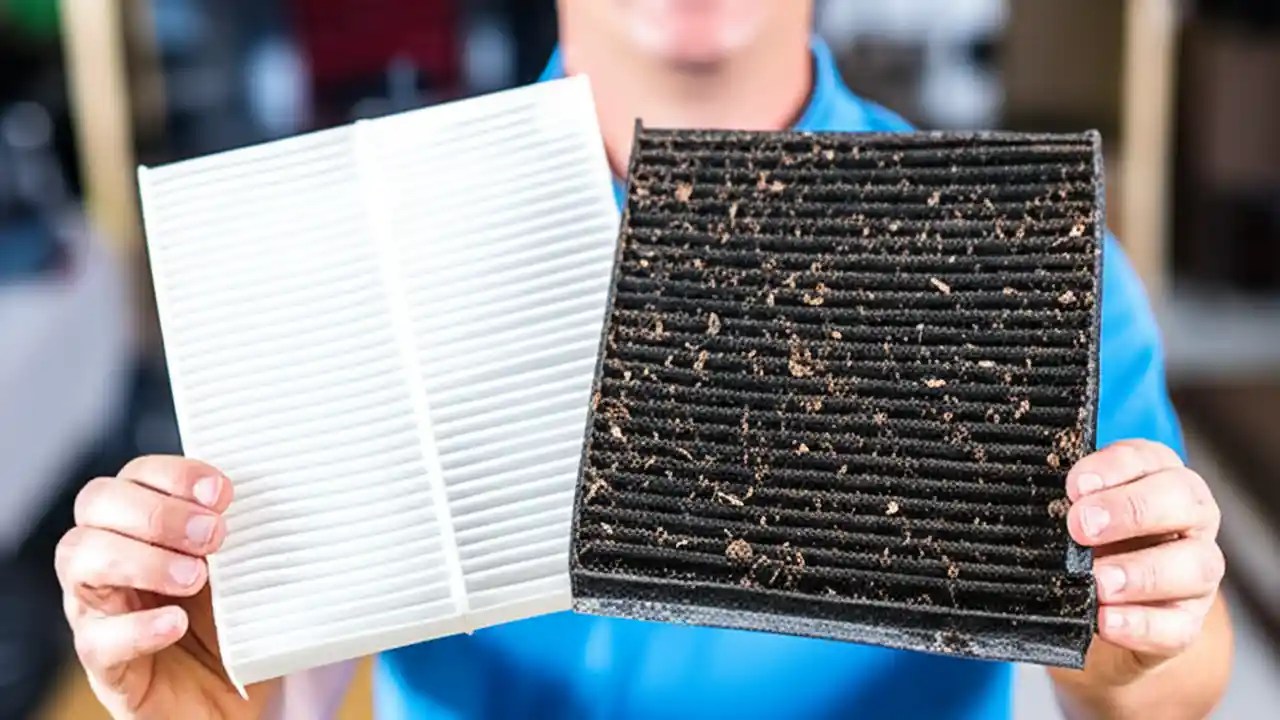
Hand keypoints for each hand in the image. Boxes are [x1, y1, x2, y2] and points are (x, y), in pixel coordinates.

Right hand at [55, 456, 269, 718]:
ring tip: (198, 578)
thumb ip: (250, 531)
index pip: (133, 476)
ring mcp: (98, 609)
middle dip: (157, 513)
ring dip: (142, 560)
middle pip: (95, 504)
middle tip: (214, 536)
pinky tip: (176, 622)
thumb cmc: (234, 622)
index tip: (222, 492)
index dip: (173, 474)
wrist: (233, 700)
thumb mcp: (245, 569)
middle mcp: (108, 558)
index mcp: (141, 525)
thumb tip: (293, 489)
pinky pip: (97, 639)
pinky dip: (137, 627)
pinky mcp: (105, 664)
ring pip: (80, 560)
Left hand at [1064, 439, 1224, 678]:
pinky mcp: (1187, 620)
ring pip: (1195, 564)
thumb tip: (1038, 506)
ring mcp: (1195, 571)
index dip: (1112, 468)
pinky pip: (1179, 625)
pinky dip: (1141, 624)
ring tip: (1099, 582)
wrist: (1101, 607)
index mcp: (1157, 477)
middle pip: (1182, 499)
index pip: (1146, 457)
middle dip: (1130, 510)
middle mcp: (1188, 518)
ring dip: (1142, 573)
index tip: (1074, 486)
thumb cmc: (1087, 543)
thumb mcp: (1074, 514)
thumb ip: (1066, 504)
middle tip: (1082, 527)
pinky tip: (1108, 620)